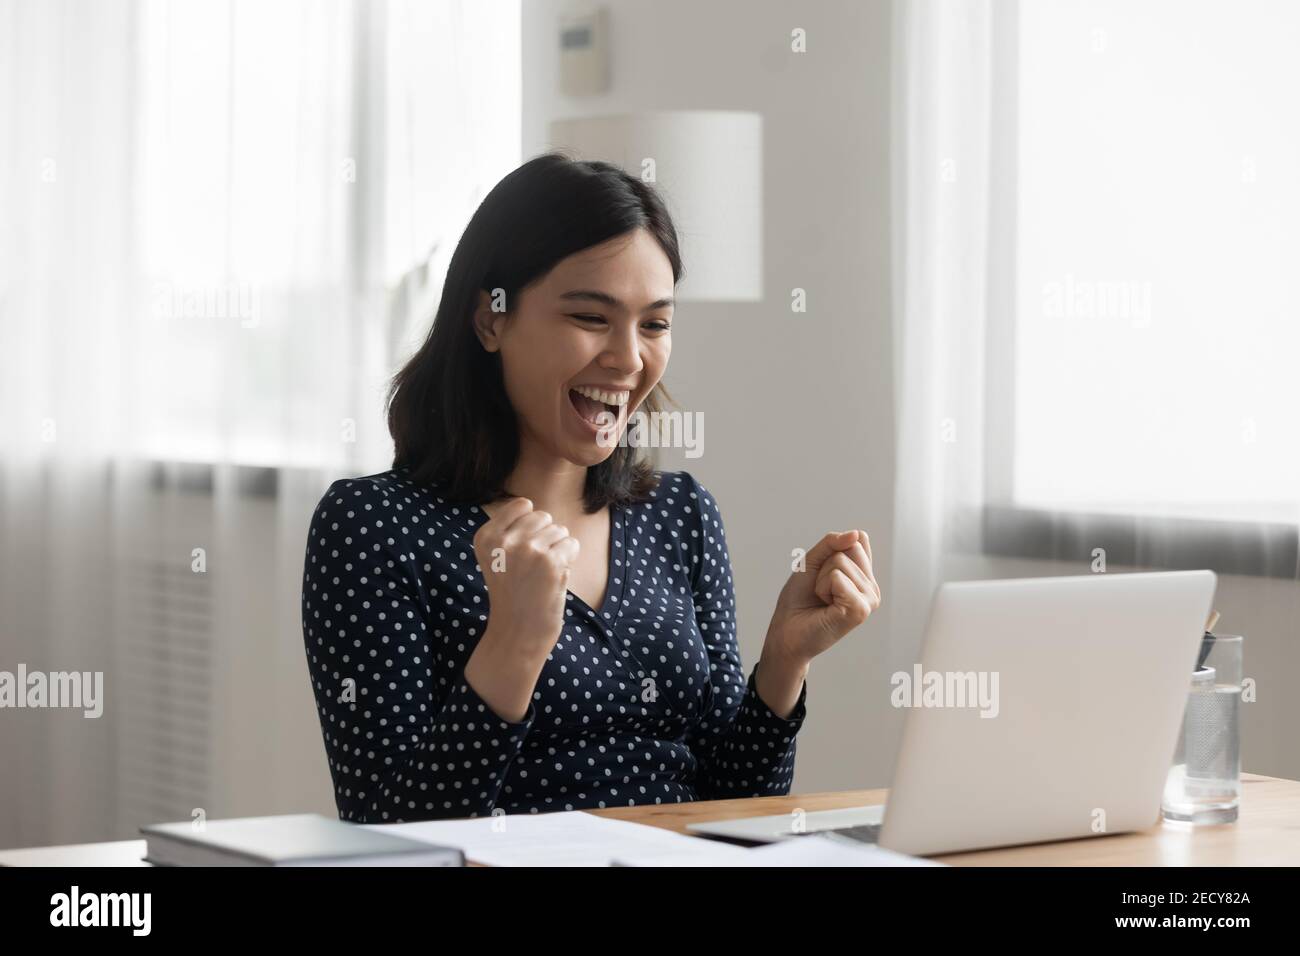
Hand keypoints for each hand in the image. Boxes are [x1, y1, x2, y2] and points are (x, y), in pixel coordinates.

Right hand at [471, 497, 578, 663]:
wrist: (518, 632)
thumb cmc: (512, 592)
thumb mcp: (495, 557)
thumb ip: (508, 529)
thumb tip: (531, 505)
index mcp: (486, 536)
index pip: (522, 505)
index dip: (530, 526)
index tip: (522, 551)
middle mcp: (504, 540)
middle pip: (542, 516)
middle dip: (545, 537)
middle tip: (534, 566)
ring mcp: (528, 550)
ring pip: (560, 530)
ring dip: (558, 550)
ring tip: (542, 574)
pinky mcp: (551, 562)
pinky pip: (572, 544)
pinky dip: (569, 559)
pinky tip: (555, 577)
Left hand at [765, 529, 880, 665]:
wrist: (786, 629)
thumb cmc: (799, 598)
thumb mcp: (813, 560)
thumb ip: (832, 542)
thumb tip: (857, 534)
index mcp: (864, 576)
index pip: (858, 539)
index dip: (831, 550)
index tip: (823, 573)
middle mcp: (871, 587)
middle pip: (850, 547)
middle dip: (825, 565)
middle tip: (820, 590)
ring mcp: (869, 600)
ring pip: (841, 562)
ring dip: (822, 579)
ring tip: (822, 599)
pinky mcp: (860, 610)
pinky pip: (838, 578)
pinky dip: (823, 588)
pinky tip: (826, 606)